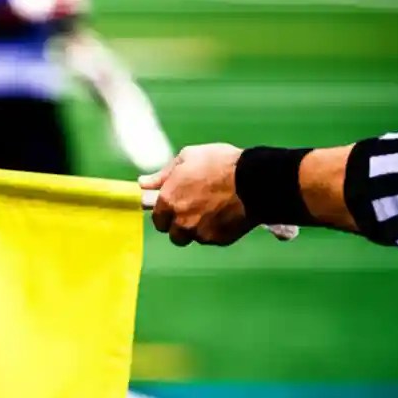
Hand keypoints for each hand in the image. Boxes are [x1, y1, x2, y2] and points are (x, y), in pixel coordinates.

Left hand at [139, 144, 256, 246]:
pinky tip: (224, 215)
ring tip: (210, 212)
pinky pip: (210, 239)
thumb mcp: (188, 158)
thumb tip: (142, 183)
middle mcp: (180, 221)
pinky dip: (214, 230)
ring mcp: (199, 232)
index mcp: (168, 201)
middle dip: (178, 223)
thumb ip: (162, 175)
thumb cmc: (220, 163)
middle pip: (172, 232)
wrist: (255, 180)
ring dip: (195, 229)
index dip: (165, 212)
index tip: (172, 206)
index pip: (156, 218)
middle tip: (193, 209)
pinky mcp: (217, 240)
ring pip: (190, 238)